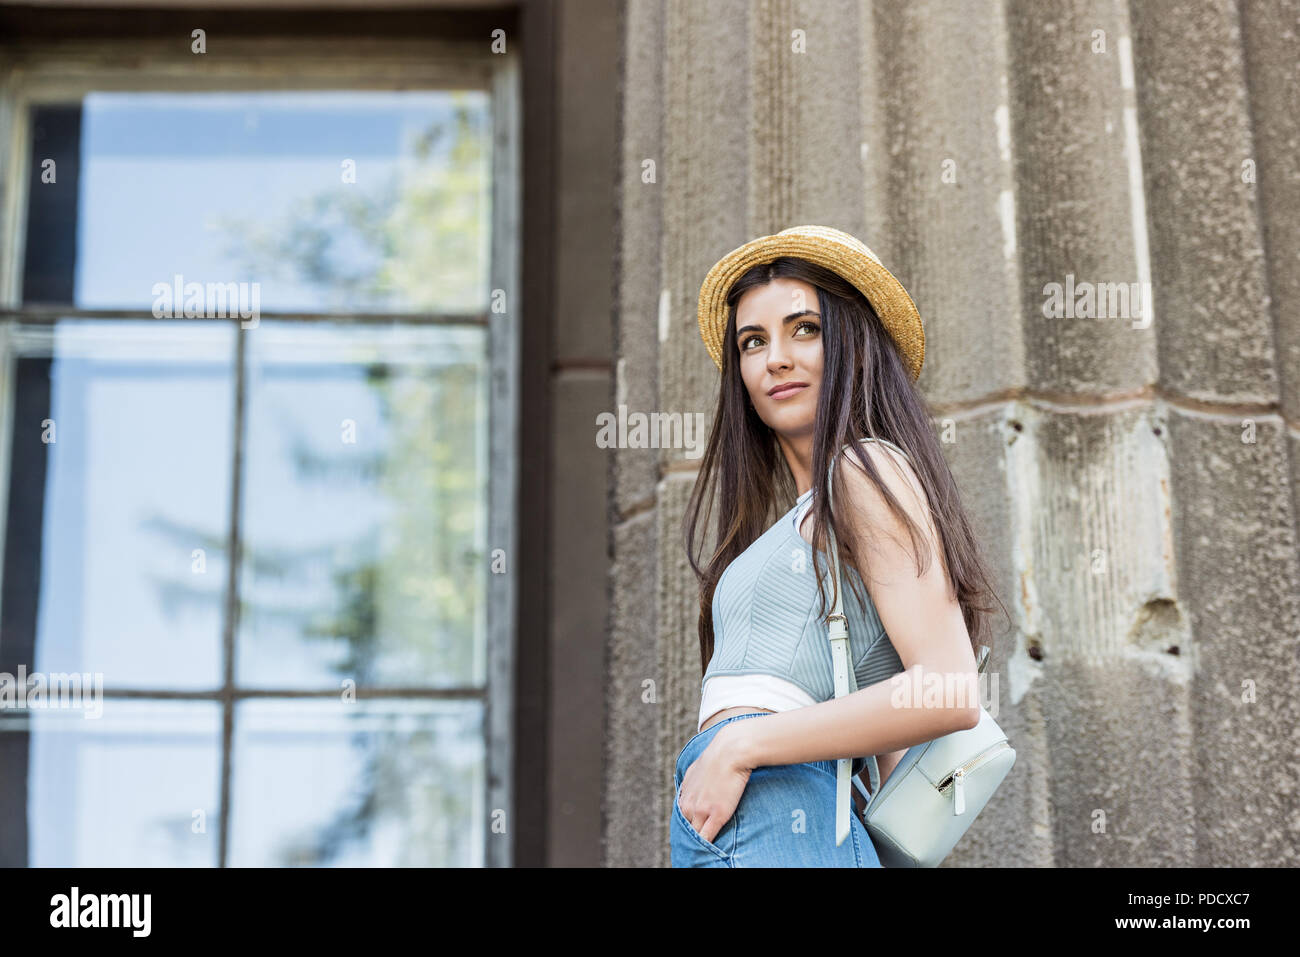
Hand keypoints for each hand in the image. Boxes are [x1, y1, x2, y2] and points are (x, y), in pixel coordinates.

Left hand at [676, 723, 754, 845]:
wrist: (730, 751)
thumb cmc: (718, 755)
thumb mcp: (697, 768)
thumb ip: (692, 782)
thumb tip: (691, 786)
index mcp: (685, 795)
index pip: (683, 819)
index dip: (689, 828)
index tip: (692, 835)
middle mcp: (689, 804)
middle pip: (687, 830)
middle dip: (690, 839)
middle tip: (693, 850)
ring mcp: (702, 811)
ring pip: (696, 836)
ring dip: (698, 844)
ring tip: (701, 855)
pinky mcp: (716, 815)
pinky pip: (707, 837)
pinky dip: (707, 846)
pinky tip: (710, 854)